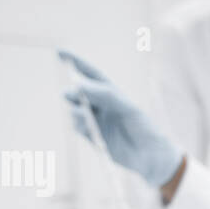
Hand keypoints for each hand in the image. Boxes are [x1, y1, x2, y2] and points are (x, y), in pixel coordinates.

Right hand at [59, 50, 182, 187]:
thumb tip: (79, 84)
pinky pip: (77, 126)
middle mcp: (101, 104)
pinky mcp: (92, 136)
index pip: (90, 73)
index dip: (75, 62)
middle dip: (73, 91)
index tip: (59, 52)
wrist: (150, 156)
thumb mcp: (128, 107)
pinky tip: (86, 126)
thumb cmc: (144, 127)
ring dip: (75, 109)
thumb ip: (105, 94)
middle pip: (78, 92)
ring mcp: (95, 119)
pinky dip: (78, 123)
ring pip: (75, 109)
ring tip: (84, 114)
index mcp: (111, 92)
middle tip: (72, 94)